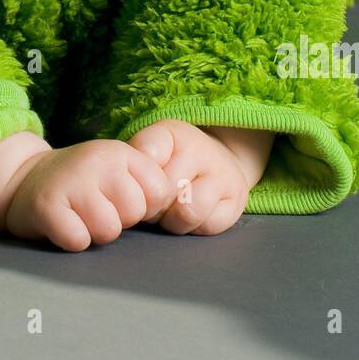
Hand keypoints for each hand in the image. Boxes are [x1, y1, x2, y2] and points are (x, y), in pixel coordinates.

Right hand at [4, 139, 173, 251]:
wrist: (24, 180)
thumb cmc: (81, 183)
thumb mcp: (115, 170)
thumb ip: (145, 184)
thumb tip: (178, 207)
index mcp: (121, 152)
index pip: (160, 192)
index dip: (145, 206)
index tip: (122, 201)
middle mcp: (98, 161)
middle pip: (135, 213)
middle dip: (119, 220)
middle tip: (95, 208)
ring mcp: (71, 181)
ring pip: (108, 230)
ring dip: (95, 233)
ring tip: (79, 216)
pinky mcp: (46, 206)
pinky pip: (78, 239)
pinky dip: (72, 239)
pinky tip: (63, 224)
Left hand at [126, 120, 250, 234]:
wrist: (218, 164)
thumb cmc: (171, 163)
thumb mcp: (148, 152)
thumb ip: (132, 162)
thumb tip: (122, 188)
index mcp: (171, 132)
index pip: (145, 156)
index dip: (136, 181)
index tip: (136, 184)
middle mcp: (199, 148)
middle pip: (162, 191)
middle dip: (150, 206)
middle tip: (151, 203)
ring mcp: (221, 173)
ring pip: (186, 211)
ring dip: (171, 220)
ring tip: (169, 211)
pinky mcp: (236, 201)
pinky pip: (206, 225)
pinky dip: (194, 227)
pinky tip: (190, 216)